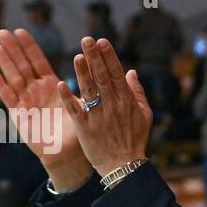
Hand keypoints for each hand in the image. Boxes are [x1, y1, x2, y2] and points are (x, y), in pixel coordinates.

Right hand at [0, 28, 92, 191]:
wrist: (67, 153)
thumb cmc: (75, 128)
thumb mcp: (80, 104)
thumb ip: (83, 86)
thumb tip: (93, 67)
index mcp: (50, 85)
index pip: (38, 61)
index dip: (29, 47)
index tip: (20, 31)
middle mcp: (35, 90)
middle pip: (22, 65)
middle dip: (13, 49)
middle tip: (2, 31)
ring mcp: (25, 101)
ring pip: (13, 78)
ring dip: (5, 63)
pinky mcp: (19, 115)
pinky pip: (9, 98)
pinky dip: (1, 86)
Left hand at [56, 37, 152, 177]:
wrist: (124, 166)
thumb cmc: (135, 139)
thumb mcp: (144, 115)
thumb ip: (137, 92)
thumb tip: (131, 71)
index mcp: (127, 101)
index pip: (117, 74)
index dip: (109, 57)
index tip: (101, 41)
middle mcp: (113, 106)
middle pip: (103, 78)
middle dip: (95, 58)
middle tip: (87, 40)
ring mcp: (99, 117)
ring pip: (89, 90)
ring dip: (83, 73)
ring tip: (77, 56)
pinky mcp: (86, 128)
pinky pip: (76, 111)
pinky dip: (69, 98)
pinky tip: (61, 84)